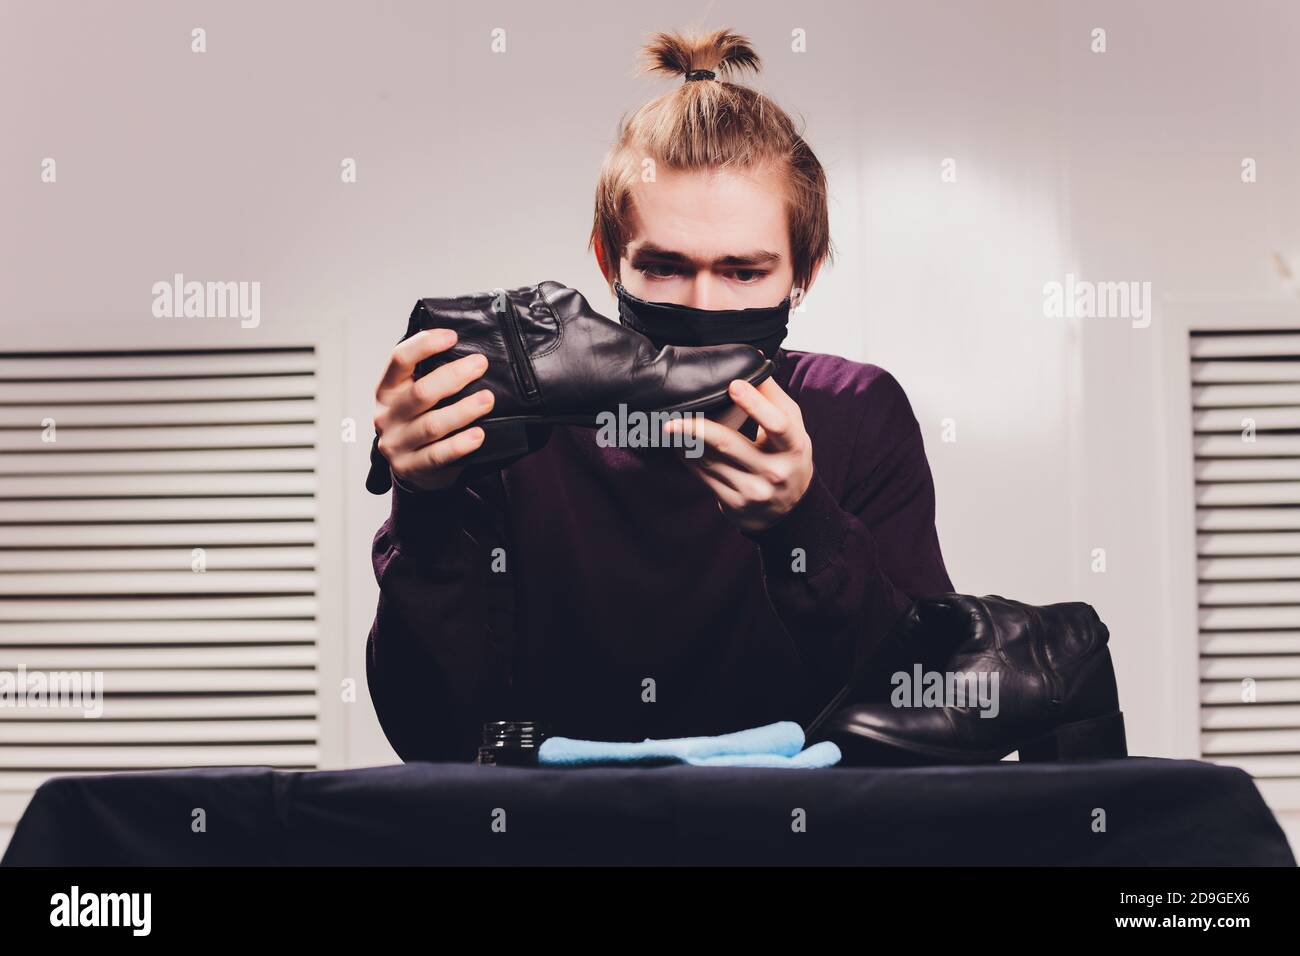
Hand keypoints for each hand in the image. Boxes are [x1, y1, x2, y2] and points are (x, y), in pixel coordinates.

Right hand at [372, 329, 493, 491]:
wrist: (410, 466)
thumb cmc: (419, 420)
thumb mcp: (412, 394)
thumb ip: (429, 374)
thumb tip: (467, 347)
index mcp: (386, 389)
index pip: (399, 359)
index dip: (424, 345)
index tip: (452, 336)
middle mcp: (387, 415)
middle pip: (421, 393)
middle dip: (454, 376)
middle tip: (480, 364)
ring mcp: (397, 444)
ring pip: (432, 425)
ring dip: (463, 411)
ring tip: (487, 400)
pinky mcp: (411, 467)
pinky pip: (438, 455)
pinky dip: (460, 444)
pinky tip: (478, 435)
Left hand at [664, 377, 813, 532]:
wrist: (789, 506)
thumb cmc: (788, 454)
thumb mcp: (792, 425)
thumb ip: (773, 396)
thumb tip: (754, 361)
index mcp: (793, 447)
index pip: (776, 423)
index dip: (755, 404)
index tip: (733, 384)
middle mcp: (774, 471)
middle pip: (729, 444)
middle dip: (698, 429)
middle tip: (672, 419)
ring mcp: (754, 490)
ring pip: (710, 460)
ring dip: (686, 442)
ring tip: (672, 426)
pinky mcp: (735, 504)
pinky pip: (703, 476)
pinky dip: (688, 458)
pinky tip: (680, 444)